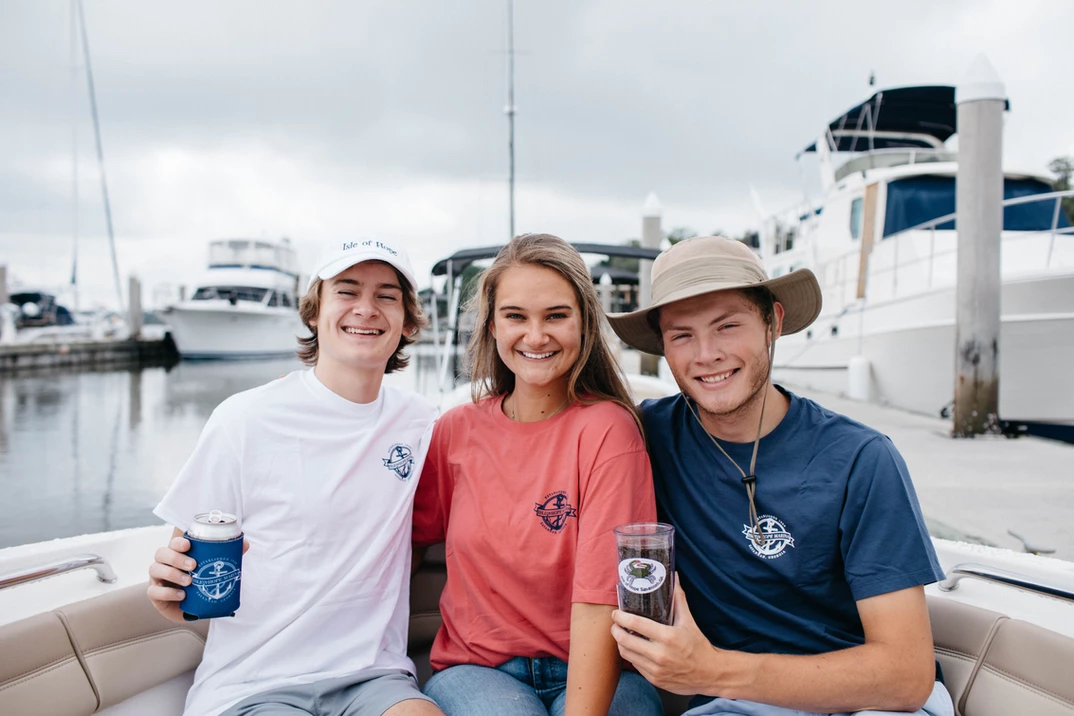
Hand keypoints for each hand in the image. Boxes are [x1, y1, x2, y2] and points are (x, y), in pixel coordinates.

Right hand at [147, 534, 249, 623]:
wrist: (193, 607)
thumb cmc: (201, 582)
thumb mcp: (213, 569)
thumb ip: (228, 555)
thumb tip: (245, 544)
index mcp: (177, 554)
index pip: (172, 543)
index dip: (178, 542)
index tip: (189, 545)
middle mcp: (164, 563)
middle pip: (161, 553)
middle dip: (176, 558)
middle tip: (193, 565)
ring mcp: (157, 579)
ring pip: (155, 569)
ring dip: (172, 574)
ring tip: (189, 581)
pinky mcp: (155, 595)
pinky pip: (153, 592)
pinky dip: (167, 593)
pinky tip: (181, 595)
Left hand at [610, 580, 720, 695]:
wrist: (709, 673)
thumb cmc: (698, 645)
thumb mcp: (689, 621)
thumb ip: (678, 599)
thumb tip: (675, 578)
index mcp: (668, 637)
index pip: (636, 624)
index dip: (621, 617)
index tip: (616, 613)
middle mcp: (660, 654)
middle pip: (625, 640)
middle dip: (616, 630)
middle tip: (615, 624)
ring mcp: (656, 669)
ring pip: (626, 654)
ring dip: (620, 643)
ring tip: (622, 635)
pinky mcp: (654, 680)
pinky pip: (635, 665)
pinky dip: (631, 655)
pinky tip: (633, 648)